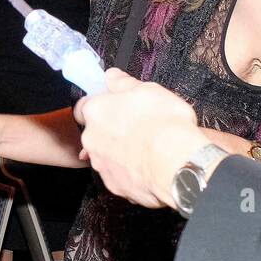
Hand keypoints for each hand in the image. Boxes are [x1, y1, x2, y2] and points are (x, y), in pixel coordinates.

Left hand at [74, 69, 210, 209]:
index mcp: (96, 111)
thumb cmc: (164, 125)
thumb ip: (124, 83)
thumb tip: (112, 75)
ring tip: (145, 148)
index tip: (113, 107)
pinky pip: (118, 175)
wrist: (177, 163)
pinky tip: (146, 165)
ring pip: (106, 154)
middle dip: (111, 130)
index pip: (84, 106)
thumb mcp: (148, 90)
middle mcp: (92, 138)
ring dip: (120, 151)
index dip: (99, 106)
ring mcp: (101, 163)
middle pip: (95, 132)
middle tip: (136, 128)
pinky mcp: (114, 184)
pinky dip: (129, 171)